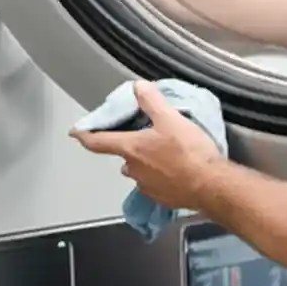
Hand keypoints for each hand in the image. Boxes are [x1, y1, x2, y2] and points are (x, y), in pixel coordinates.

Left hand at [69, 81, 224, 208]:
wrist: (210, 185)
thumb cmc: (189, 152)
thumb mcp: (171, 119)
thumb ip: (152, 101)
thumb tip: (137, 87)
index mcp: (131, 149)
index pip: (99, 142)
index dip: (85, 135)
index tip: (76, 132)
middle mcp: (133, 170)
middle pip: (124, 156)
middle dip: (131, 147)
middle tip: (145, 136)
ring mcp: (146, 187)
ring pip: (139, 171)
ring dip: (146, 162)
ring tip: (165, 153)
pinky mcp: (161, 198)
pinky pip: (154, 184)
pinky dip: (160, 176)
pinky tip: (176, 170)